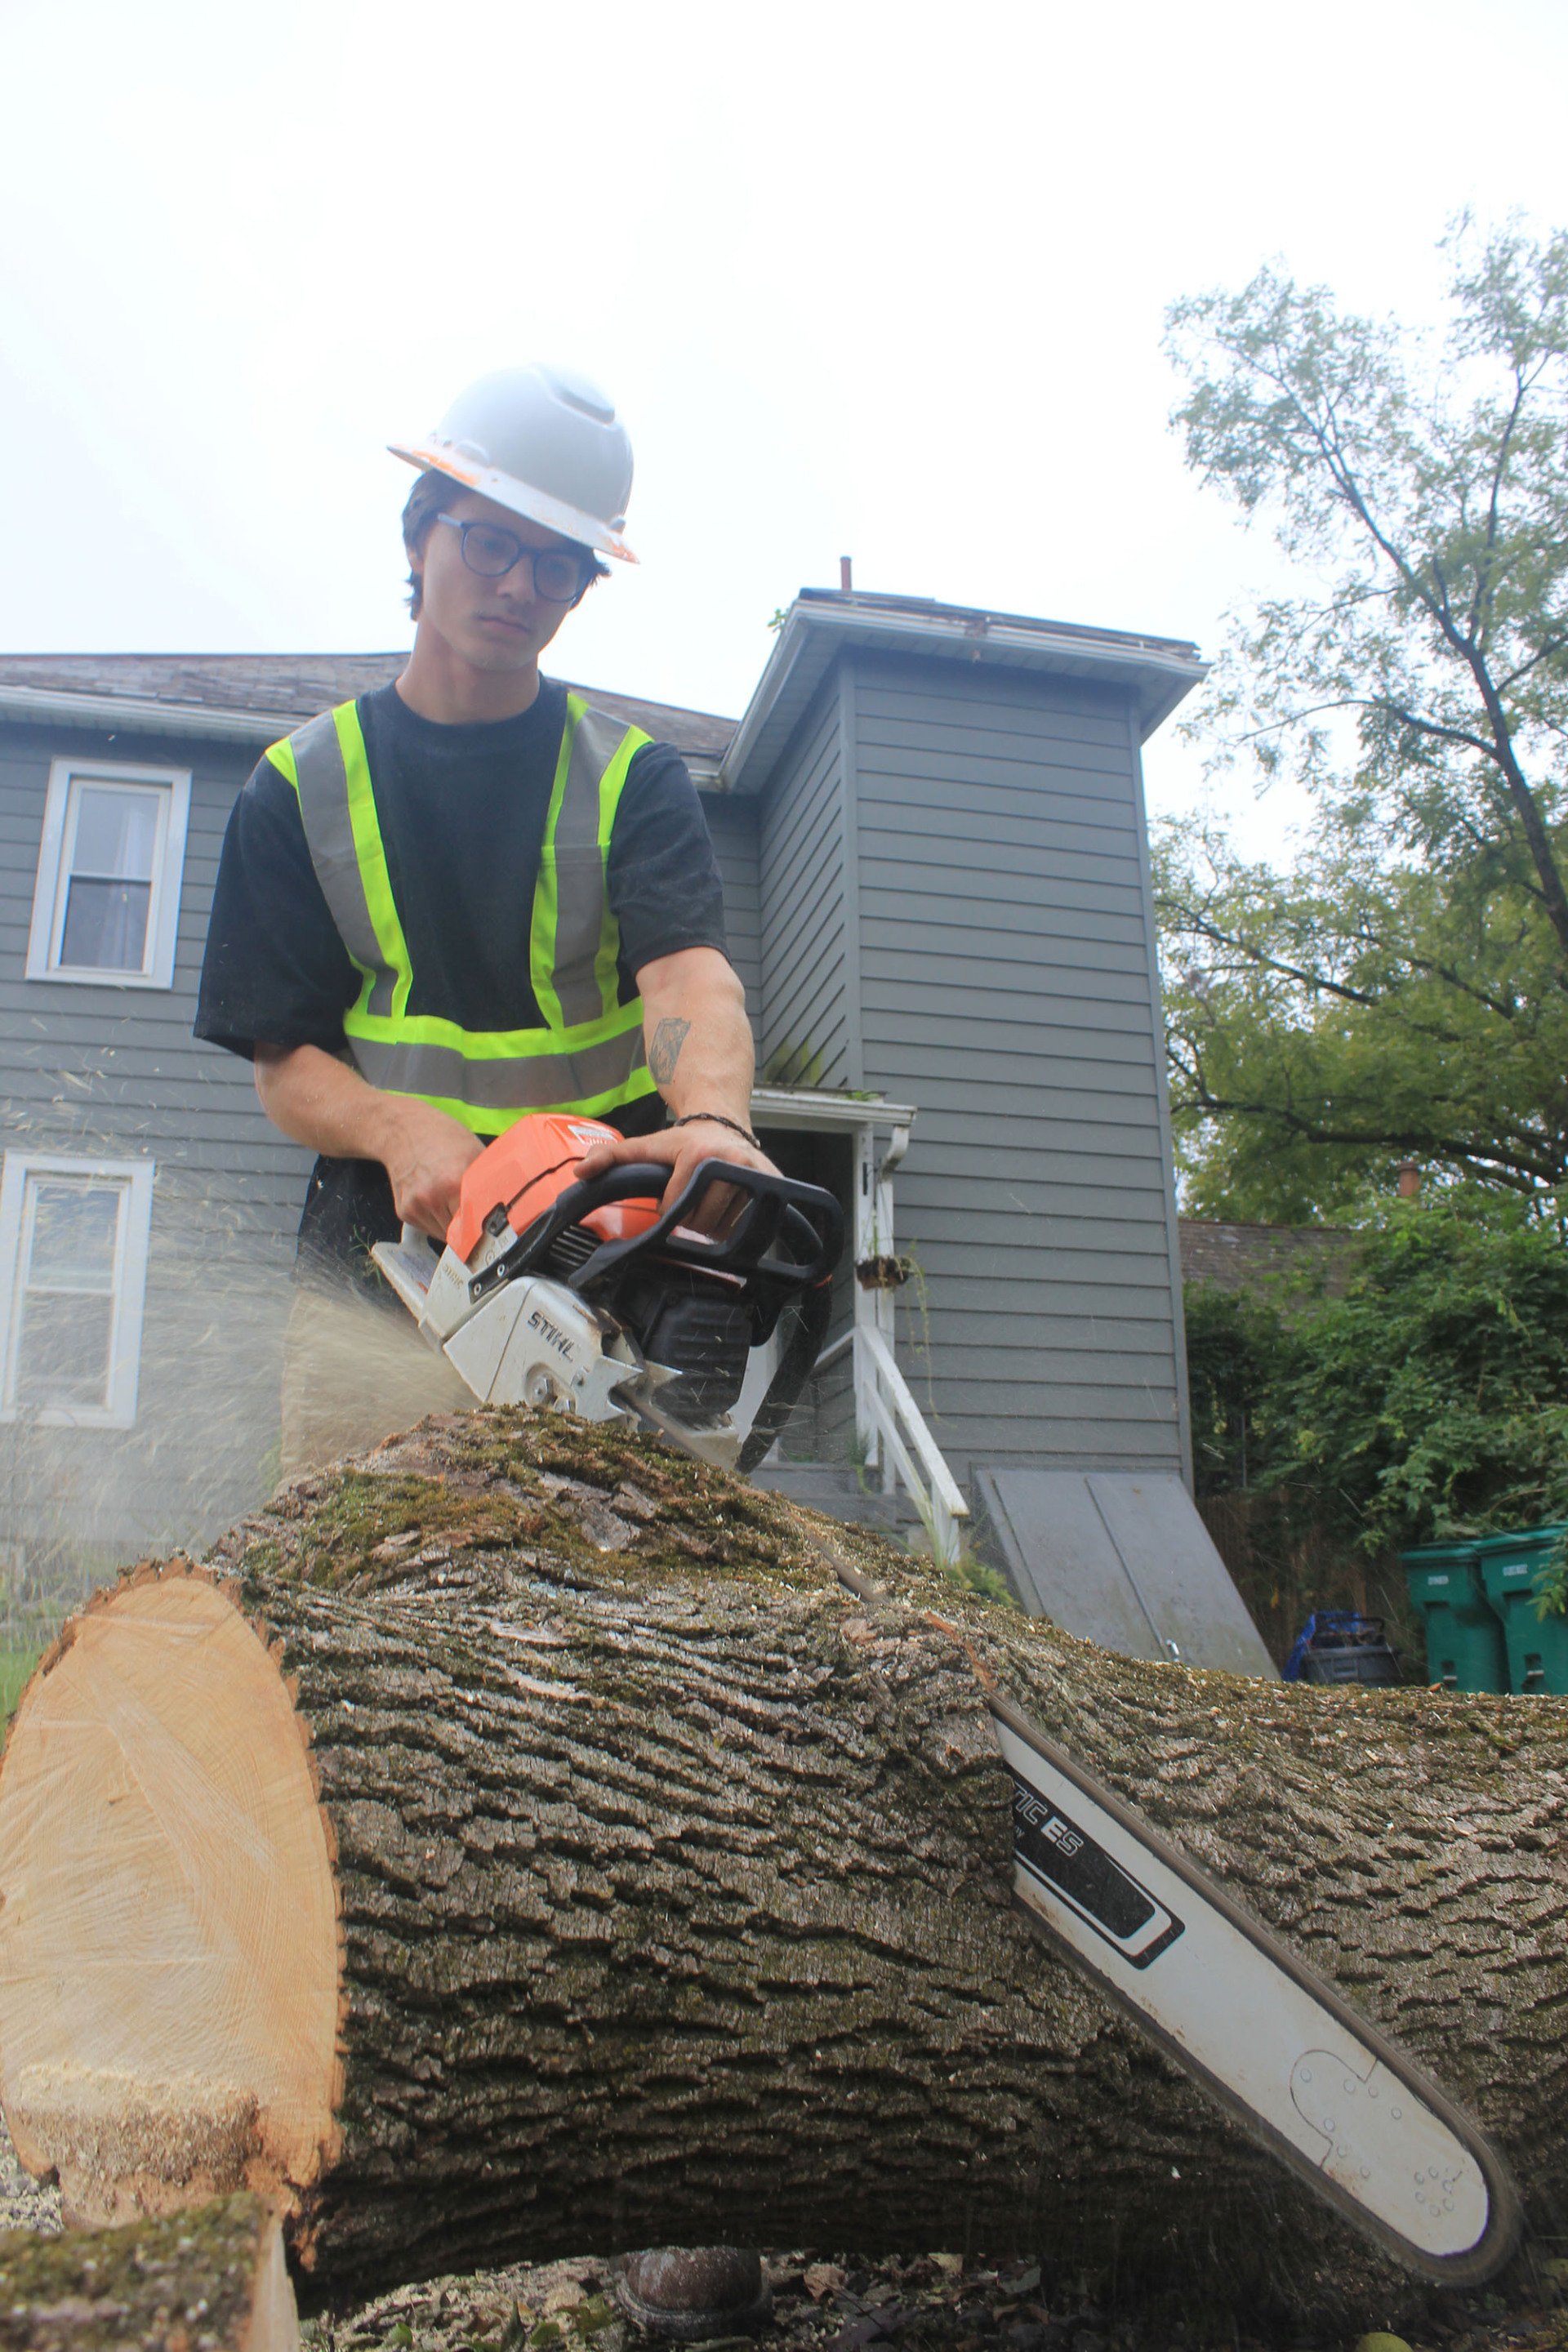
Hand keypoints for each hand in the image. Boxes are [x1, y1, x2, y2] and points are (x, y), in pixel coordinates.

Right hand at [376, 1101, 486, 1239]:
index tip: (497, 1230)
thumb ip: (490, 1183)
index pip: (477, 1225)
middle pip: (461, 1235)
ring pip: (445, 1236)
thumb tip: (512, 1205)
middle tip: (478, 1212)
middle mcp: (432, 1198)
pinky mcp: (405, 1213)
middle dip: (473, 1228)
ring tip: (454, 1200)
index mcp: (454, 1182)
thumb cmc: (442, 1137)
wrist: (404, 1131)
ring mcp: (416, 1207)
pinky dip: (439, 1221)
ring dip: (455, 1228)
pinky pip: (430, 1229)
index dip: (488, 1229)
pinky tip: (440, 1200)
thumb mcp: (475, 1153)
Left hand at [575, 1120, 777, 1233]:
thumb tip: (579, 1171)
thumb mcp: (646, 1145)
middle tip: (689, 1201)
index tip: (670, 1196)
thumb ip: (611, 1156)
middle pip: (701, 1221)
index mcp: (699, 1155)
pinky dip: (734, 1225)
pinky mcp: (773, 1184)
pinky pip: (748, 1226)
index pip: (677, 1206)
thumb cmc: (683, 1140)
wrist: (723, 1123)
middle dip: (690, 1219)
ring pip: (725, 1227)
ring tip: (707, 1202)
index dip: (669, 1208)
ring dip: (712, 1224)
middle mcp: (731, 1162)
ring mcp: (755, 1173)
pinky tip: (726, 1207)